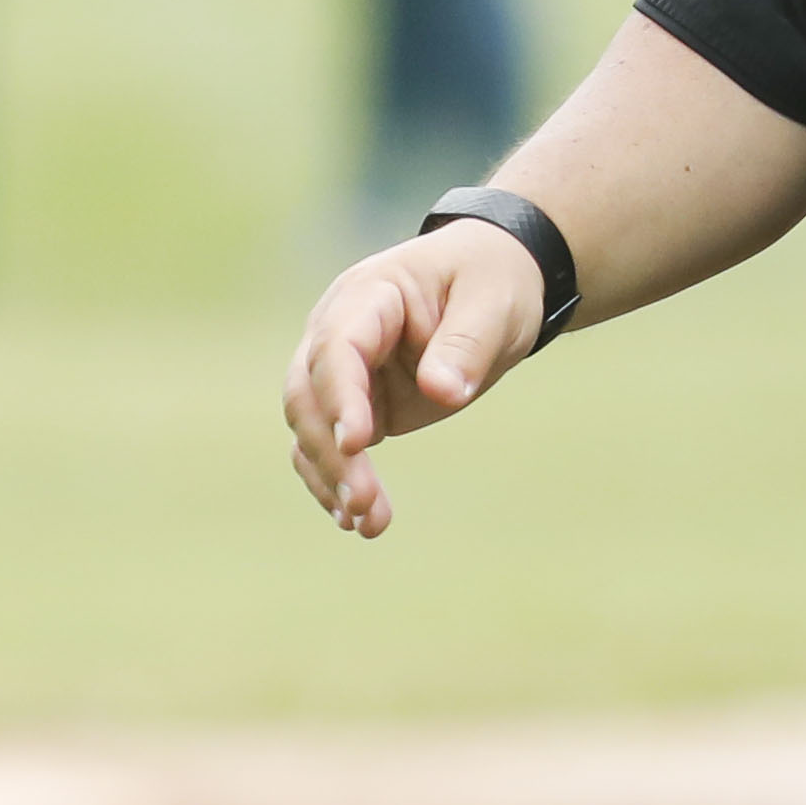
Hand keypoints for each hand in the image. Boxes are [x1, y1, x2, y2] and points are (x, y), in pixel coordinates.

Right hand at [279, 220, 545, 537]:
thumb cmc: (492, 280)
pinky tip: (359, 520)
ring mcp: (343, 372)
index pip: (337, 347)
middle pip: (310, 395)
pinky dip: (338, 482)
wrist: (495, 280)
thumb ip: (466, 344)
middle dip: (331, 451)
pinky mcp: (358, 404)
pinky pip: (331, 445)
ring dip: (331, 478)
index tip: (359, 442)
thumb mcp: (494, 302)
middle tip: (362, 501)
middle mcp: (338, 332)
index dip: (341, 395)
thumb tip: (441, 393)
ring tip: (367, 524)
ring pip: (312, 429)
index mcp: (368, 295)